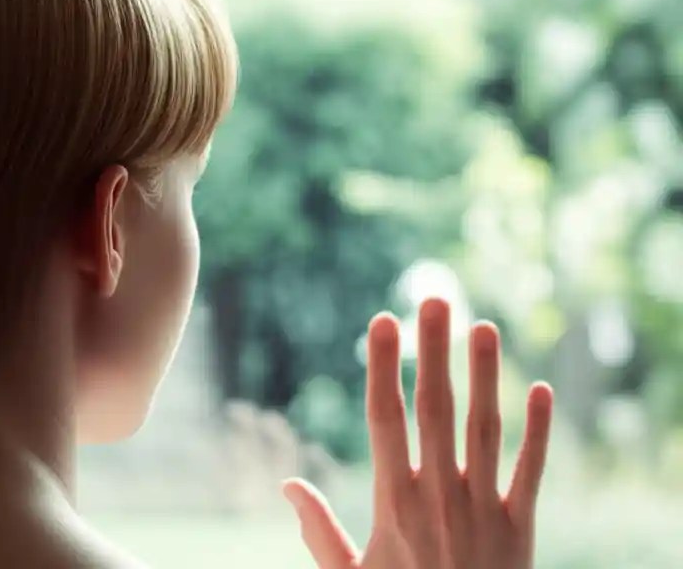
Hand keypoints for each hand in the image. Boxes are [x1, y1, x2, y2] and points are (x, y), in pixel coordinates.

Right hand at [282, 297, 553, 568]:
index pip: (386, 419)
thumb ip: (319, 532)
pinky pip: (532, 472)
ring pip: (486, 429)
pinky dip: (539, 432)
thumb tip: (288, 484)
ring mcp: (483, 510)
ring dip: (485, 375)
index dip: (384, 367)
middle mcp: (439, 496)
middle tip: (434, 298)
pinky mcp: (520, 529)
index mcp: (393, 502)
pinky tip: (542, 391)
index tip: (382, 322)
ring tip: (484, 326)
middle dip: (433, 351)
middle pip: (436, 409)